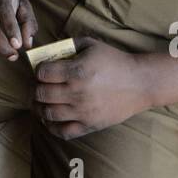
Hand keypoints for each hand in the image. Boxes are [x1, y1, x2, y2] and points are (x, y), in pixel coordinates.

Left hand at [33, 37, 149, 139]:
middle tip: (40, 86)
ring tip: (40, 102)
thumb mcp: (92, 45)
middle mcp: (77, 92)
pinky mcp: (90, 125)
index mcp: (76, 71)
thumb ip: (68, 45)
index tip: (42, 70)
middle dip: (36, 88)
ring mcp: (83, 111)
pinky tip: (50, 120)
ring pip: (48, 113)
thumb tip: (48, 50)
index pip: (42, 73)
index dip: (39, 70)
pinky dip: (51, 127)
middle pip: (41, 93)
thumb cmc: (115, 61)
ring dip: (39, 107)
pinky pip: (63, 132)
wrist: (140, 83)